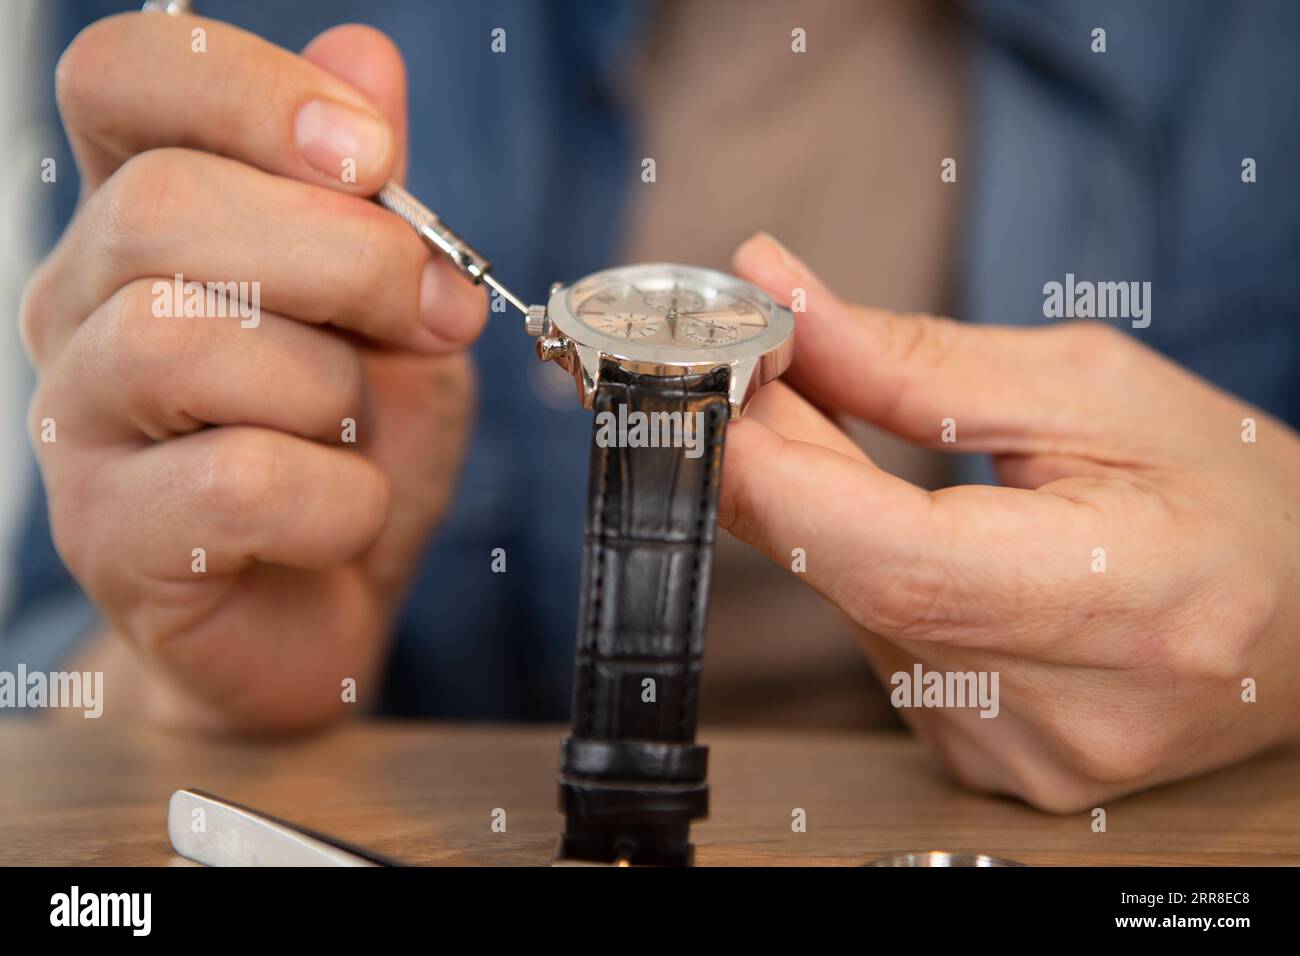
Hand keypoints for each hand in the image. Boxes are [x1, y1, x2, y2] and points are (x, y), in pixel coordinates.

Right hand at [21, 14, 485, 731]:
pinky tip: (339, 513)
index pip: (124, 77)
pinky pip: (235, 482)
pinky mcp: (106, 536)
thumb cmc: (355, 447)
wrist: (329, 602)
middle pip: (165, 208)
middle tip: (435, 313)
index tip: (370, 154)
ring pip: (183, 342)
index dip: (247, 89)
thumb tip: (363, 56)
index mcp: (148, 216)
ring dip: (329, 384)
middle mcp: (83, 302)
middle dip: (347, 257)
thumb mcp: (397, 316)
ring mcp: (76, 421)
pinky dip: (336, 498)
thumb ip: (376, 200)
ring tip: (357, 426)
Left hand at [720, 233, 1299, 810]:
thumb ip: (914, 359)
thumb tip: (777, 292)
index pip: (901, 564)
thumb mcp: (1088, 389)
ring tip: (876, 456)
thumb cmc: (1228, 491)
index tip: (715, 388)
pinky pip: (883, 652)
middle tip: (769, 379)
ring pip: (853, 615)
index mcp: (1129, 605)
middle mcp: (1066, 714)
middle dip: (784, 467)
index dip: (780, 475)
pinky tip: (926, 537)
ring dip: (831, 520)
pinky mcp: (984, 765)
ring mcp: (1020, 756)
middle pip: (856, 582)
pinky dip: (872, 577)